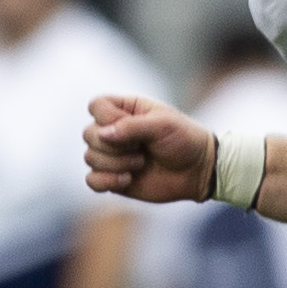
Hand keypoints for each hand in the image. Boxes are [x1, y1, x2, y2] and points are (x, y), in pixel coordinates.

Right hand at [83, 94, 214, 204]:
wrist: (198, 171)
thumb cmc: (184, 140)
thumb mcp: (163, 125)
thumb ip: (131, 126)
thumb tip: (101, 134)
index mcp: (125, 110)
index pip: (97, 106)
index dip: (108, 118)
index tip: (131, 127)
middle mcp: (114, 131)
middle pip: (89, 133)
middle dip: (114, 146)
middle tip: (141, 149)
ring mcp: (111, 155)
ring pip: (89, 157)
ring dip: (116, 164)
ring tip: (141, 164)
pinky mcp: (112, 178)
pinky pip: (91, 180)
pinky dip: (106, 181)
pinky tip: (127, 180)